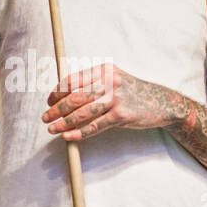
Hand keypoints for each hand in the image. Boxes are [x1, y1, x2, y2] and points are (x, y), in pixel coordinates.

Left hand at [41, 63, 174, 140]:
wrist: (161, 102)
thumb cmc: (133, 92)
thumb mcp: (114, 78)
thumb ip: (93, 82)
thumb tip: (64, 94)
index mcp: (104, 70)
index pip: (73, 80)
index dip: (57, 91)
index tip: (49, 100)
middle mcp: (109, 82)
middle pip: (75, 97)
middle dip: (56, 109)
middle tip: (45, 117)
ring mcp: (115, 98)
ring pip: (82, 112)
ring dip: (63, 122)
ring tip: (51, 128)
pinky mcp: (121, 115)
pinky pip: (95, 126)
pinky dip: (79, 133)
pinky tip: (68, 136)